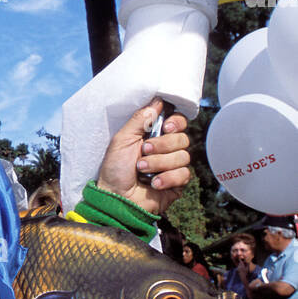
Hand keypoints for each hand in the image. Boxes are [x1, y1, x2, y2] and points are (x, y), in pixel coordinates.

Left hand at [96, 99, 191, 215]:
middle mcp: (166, 149)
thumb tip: (157, 100)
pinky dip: (167, 178)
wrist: (115, 198)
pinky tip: (154, 183)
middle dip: (162, 145)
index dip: (176, 122)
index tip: (165, 126)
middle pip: (183, 138)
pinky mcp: (177, 183)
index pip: (178, 122)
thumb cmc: (115, 169)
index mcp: (154, 136)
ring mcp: (173, 166)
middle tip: (144, 151)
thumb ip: (139, 119)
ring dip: (160, 163)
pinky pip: (184, 174)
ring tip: (142, 169)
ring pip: (184, 156)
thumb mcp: (122, 139)